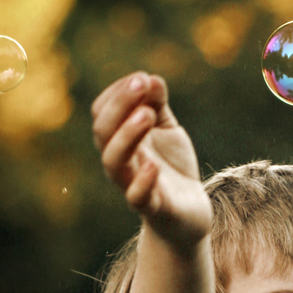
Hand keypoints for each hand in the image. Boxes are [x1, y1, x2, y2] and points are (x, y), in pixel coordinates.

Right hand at [92, 73, 212, 248]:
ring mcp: (132, 184)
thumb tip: (151, 79)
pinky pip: (136, 197)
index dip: (117, 93)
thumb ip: (158, 104)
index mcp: (119, 139)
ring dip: (127, 134)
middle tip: (142, 85)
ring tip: (147, 114)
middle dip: (119, 104)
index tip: (142, 79)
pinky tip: (153, 165)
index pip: (102, 112)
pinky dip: (142, 181)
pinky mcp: (152, 208)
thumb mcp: (167, 129)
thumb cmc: (172, 167)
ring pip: (112, 161)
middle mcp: (120, 161)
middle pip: (102, 131)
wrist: (190, 213)